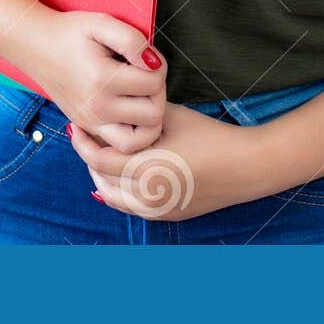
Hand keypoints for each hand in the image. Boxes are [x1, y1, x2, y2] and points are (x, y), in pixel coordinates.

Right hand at [20, 10, 165, 152]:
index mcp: (102, 79)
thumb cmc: (71, 32)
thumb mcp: (101, 23)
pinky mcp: (88, 128)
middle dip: (158, 94)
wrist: (35, 46)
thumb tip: (154, 63)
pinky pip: (121, 147)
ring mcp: (91, 122)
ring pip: (140, 141)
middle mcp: (96, 107)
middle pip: (153, 114)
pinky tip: (131, 112)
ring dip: (149, 120)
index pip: (154, 83)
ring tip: (142, 98)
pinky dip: (134, 135)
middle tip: (146, 77)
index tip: (145, 57)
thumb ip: (132, 40)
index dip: (158, 66)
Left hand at [68, 101, 252, 220]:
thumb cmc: (209, 136)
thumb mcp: (168, 117)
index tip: (77, 125)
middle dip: (89, 157)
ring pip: (113, 197)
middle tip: (85, 135)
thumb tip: (110, 108)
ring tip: (98, 152)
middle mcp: (147, 197)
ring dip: (101, 176)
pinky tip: (116, 174)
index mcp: (146, 171)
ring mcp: (157, 210)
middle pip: (101, 180)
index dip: (84, 143)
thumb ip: (137, 116)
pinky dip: (117, 191)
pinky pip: (130, 206)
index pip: (99, 161)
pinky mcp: (167, 215)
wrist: (246, 166)